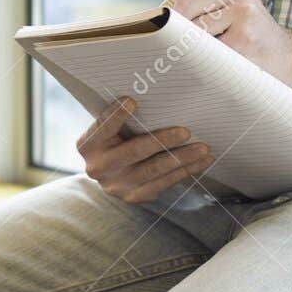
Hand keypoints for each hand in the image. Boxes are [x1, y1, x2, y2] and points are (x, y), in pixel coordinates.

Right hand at [77, 97, 212, 204]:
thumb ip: (121, 119)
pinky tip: (202, 161)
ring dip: (183, 158)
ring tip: (204, 148)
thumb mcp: (108, 130)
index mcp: (88, 144)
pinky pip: (165, 182)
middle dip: (162, 140)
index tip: (133, 101)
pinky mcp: (135, 197)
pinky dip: (186, 170)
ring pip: (155, 170)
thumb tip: (157, 95)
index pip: (103, 126)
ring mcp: (117, 185)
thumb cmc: (114, 140)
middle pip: (134, 151)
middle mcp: (98, 167)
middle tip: (186, 131)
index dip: (117, 114)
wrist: (108, 176)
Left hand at [166, 0, 291, 85]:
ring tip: (209, 52)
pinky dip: (208, 60)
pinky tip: (221, 61)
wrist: (288, 55)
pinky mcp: (245, 36)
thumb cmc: (246, 33)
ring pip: (193, 30)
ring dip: (194, 46)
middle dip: (178, 30)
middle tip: (183, 46)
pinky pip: (208, 50)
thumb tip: (151, 17)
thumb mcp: (224, 8)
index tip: (175, 23)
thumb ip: (194, 4)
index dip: (173, 3)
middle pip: (185, 6)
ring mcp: (243, 10)